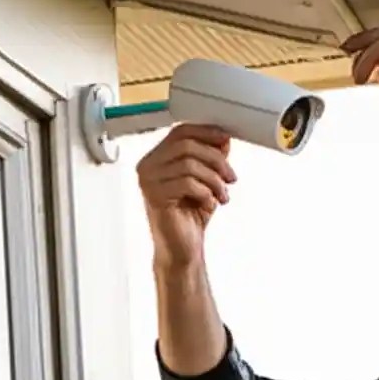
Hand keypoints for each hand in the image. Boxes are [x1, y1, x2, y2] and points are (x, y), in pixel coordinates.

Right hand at [136, 124, 235, 264]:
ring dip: (214, 180)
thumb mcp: (206, 180)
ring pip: (189, 165)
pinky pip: (187, 184)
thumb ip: (211, 157)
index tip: (226, 139)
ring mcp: (148, 182)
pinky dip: (206, 193)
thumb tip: (223, 138)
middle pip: (187, 146)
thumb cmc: (191, 215)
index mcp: (156, 158)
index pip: (180, 131)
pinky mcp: (155, 197)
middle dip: (216, 160)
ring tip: (222, 196)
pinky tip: (209, 204)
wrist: (182, 248)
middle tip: (231, 177)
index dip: (206, 132)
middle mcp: (148, 167)